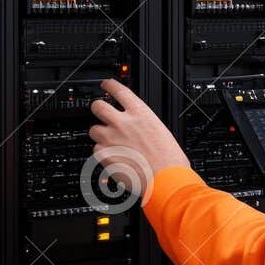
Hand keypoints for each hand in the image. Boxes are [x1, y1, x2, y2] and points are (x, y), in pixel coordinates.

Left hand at [87, 78, 190, 203]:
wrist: (166, 180)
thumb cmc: (170, 159)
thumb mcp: (161, 131)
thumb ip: (143, 124)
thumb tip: (136, 126)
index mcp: (140, 113)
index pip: (119, 90)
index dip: (110, 85)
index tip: (106, 85)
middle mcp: (123, 123)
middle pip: (98, 106)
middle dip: (97, 108)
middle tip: (101, 112)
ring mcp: (112, 139)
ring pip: (94, 130)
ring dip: (100, 134)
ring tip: (110, 142)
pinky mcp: (105, 156)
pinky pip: (96, 150)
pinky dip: (102, 153)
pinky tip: (113, 157)